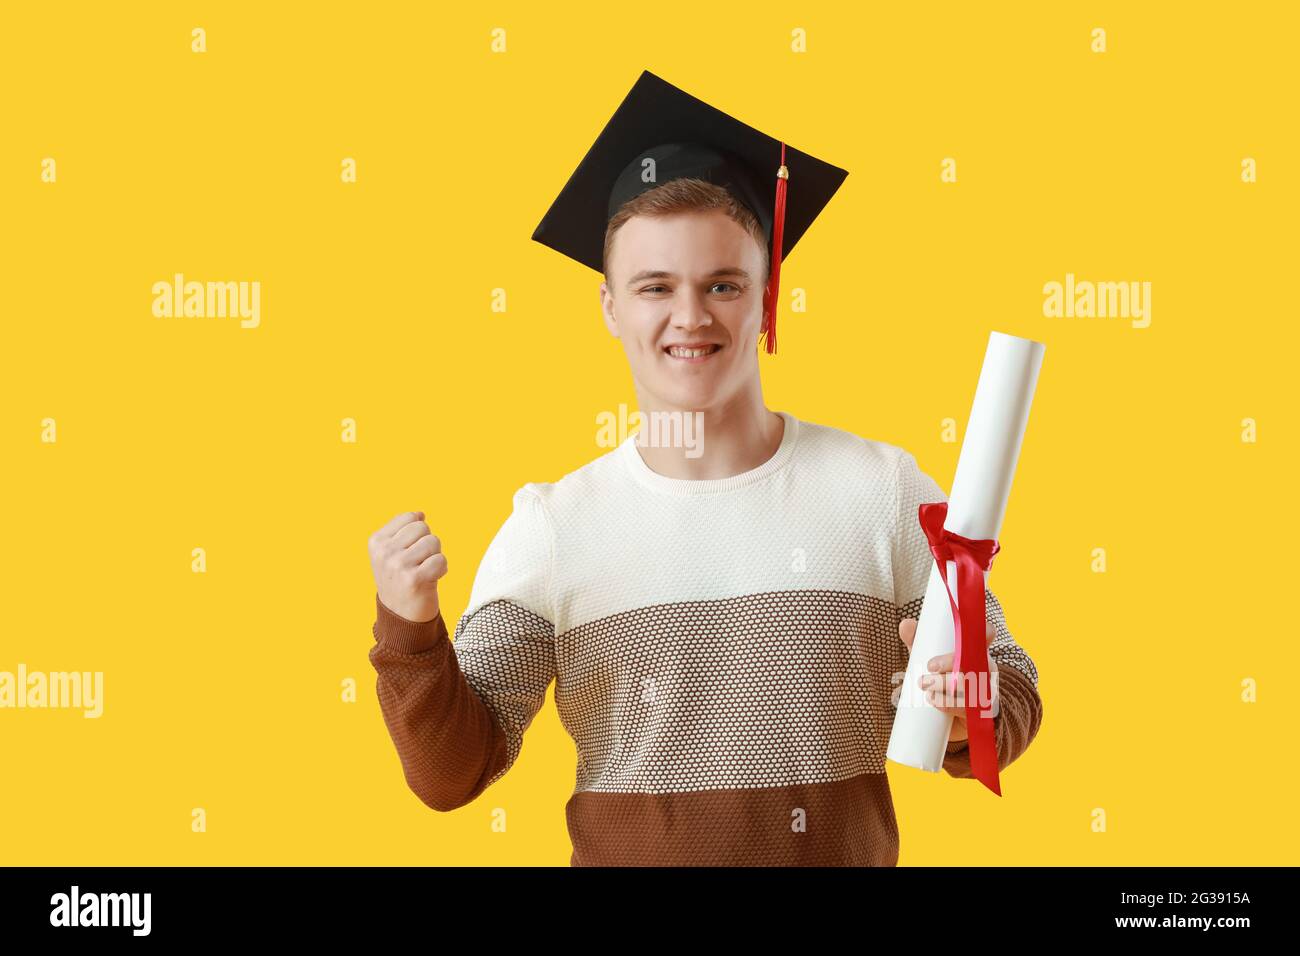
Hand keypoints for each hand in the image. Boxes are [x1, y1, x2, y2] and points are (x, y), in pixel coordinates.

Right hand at [368, 511, 446, 623]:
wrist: (400, 616)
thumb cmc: (401, 579)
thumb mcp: (392, 552)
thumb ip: (403, 530)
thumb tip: (420, 514)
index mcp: (376, 541)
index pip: (410, 517)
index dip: (417, 533)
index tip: (409, 552)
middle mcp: (384, 552)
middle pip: (423, 528)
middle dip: (427, 544)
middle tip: (418, 563)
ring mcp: (398, 565)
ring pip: (434, 542)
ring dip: (435, 557)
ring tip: (424, 571)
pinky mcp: (414, 579)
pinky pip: (441, 560)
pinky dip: (441, 570)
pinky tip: (430, 580)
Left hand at [897, 617, 998, 741]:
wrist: (947, 718)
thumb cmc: (939, 678)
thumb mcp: (927, 657)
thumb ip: (917, 640)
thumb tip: (906, 624)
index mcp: (975, 650)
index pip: (987, 634)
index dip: (983, 631)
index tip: (961, 637)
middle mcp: (986, 667)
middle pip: (976, 660)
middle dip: (951, 662)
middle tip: (930, 667)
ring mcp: (987, 689)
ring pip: (971, 684)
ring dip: (944, 684)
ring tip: (925, 686)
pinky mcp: (981, 711)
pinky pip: (968, 706)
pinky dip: (947, 703)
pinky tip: (934, 701)